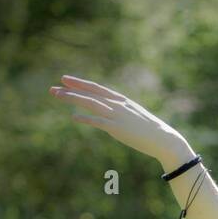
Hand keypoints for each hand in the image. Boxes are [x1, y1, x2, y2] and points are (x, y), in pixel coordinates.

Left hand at [48, 76, 191, 168]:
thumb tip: (111, 115)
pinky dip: (86, 119)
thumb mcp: (134, 116)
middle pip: (90, 93)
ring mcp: (117, 115)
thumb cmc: (150, 129)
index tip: (65, 80)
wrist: (164, 138)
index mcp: (121, 100)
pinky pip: (98, 122)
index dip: (80, 83)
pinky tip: (74, 117)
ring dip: (72, 99)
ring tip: (57, 96)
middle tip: (53, 87)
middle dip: (70, 89)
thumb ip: (121, 112)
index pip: (96, 88)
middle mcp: (117, 104)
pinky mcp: (118, 129)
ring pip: (90, 103)